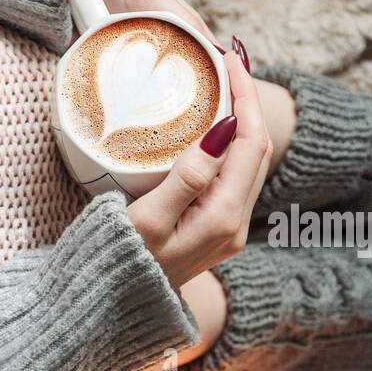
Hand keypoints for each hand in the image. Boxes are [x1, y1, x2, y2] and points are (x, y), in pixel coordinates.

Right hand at [128, 49, 271, 288]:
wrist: (114, 308)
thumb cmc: (121, 262)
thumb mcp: (148, 220)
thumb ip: (186, 178)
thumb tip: (220, 133)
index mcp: (223, 218)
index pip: (250, 143)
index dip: (245, 98)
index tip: (231, 62)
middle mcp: (235, 225)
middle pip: (258, 150)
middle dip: (248, 103)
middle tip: (227, 65)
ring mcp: (229, 229)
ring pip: (250, 163)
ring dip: (242, 122)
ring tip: (223, 85)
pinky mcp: (217, 229)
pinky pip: (235, 176)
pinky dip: (231, 143)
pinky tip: (214, 125)